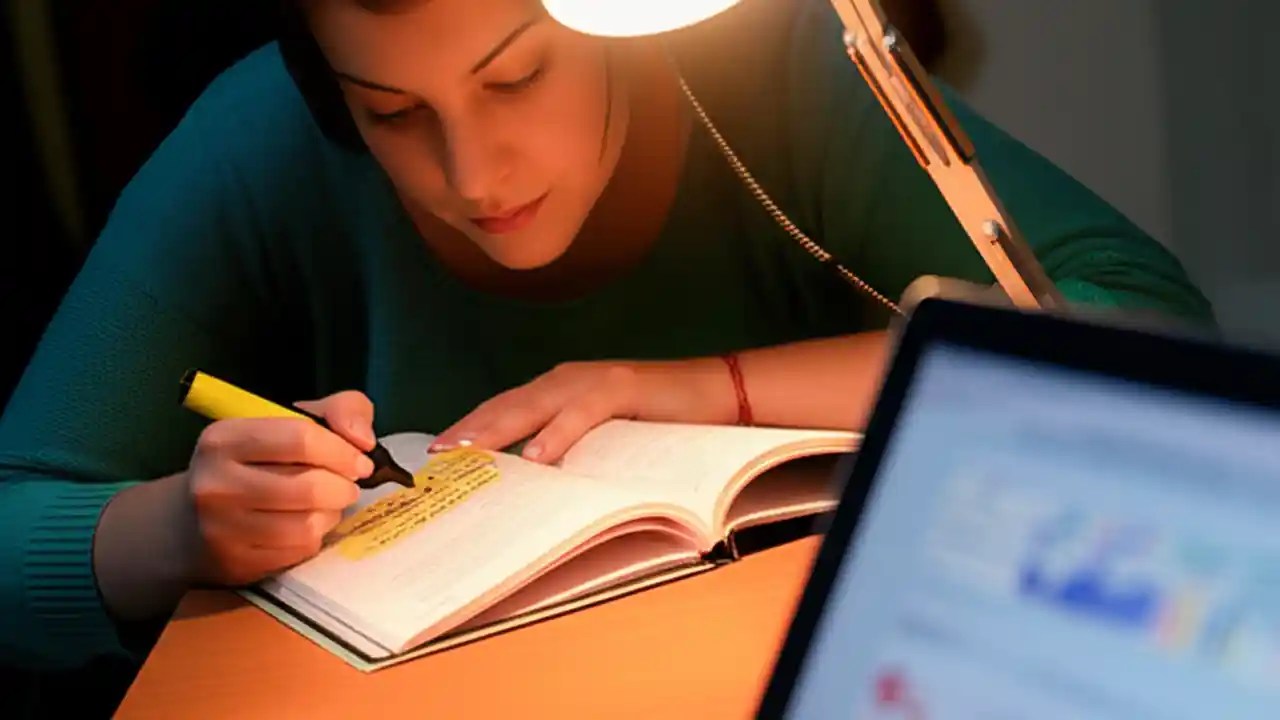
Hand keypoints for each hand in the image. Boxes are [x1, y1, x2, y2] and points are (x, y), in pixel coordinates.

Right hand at [184, 391, 376, 585]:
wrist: (191, 522)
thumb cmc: (254, 464)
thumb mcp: (290, 421)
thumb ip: (339, 410)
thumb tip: (362, 440)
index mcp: (225, 438)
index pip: (301, 438)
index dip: (342, 451)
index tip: (359, 461)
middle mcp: (216, 482)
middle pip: (309, 486)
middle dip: (343, 487)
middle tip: (348, 486)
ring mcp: (221, 527)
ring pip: (308, 524)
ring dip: (330, 514)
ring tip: (326, 506)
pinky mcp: (235, 562)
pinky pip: (299, 550)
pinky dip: (314, 538)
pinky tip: (305, 526)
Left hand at [431, 359, 735, 464]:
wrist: (714, 394)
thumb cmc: (659, 420)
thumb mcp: (604, 436)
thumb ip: (569, 446)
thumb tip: (532, 477)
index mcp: (560, 389)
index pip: (504, 408)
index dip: (469, 426)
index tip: (437, 451)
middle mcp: (568, 379)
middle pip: (508, 405)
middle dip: (470, 428)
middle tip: (436, 454)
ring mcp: (594, 380)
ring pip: (534, 404)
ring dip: (497, 429)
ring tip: (466, 453)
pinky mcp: (623, 388)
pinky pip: (582, 412)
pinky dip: (558, 433)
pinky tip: (536, 456)